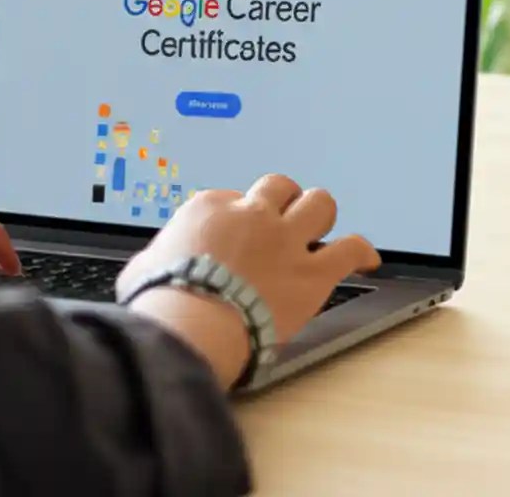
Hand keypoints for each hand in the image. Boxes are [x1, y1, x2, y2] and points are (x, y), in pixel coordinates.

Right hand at [120, 174, 378, 386]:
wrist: (191, 323)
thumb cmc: (161, 300)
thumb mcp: (142, 268)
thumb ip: (156, 259)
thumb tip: (151, 267)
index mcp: (209, 209)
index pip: (230, 198)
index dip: (236, 217)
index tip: (235, 236)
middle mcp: (252, 215)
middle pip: (278, 187)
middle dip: (282, 201)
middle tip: (281, 219)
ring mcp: (285, 240)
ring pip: (319, 204)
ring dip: (319, 215)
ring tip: (319, 229)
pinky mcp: (312, 272)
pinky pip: (349, 250)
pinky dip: (361, 251)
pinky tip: (367, 258)